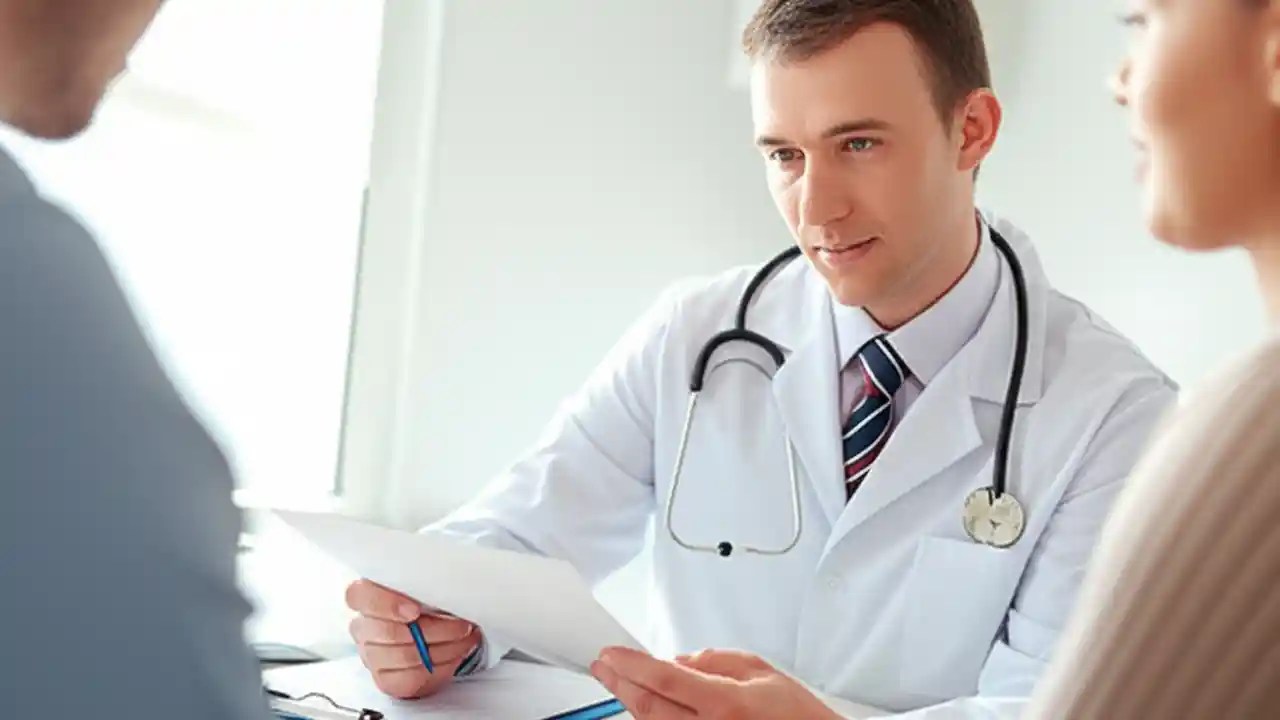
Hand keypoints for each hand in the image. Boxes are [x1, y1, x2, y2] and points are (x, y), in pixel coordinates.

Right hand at [345, 579, 481, 698]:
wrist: (430, 635)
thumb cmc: (426, 603)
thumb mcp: (424, 586)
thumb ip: (424, 584)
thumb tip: (448, 586)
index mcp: (366, 595)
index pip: (359, 596)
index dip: (387, 604)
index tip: (416, 611)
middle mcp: (363, 626)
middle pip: (390, 632)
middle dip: (436, 629)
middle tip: (462, 625)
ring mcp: (371, 655)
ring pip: (406, 656)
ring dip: (446, 647)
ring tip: (466, 638)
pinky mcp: (385, 679)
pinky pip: (413, 677)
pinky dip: (442, 666)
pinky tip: (455, 654)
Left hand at [590, 647, 840, 718]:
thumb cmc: (798, 717)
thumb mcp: (761, 672)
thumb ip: (715, 660)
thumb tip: (679, 660)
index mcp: (726, 704)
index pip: (664, 678)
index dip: (631, 664)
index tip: (610, 654)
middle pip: (648, 707)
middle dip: (619, 684)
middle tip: (603, 667)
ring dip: (633, 703)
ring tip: (620, 683)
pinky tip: (647, 708)